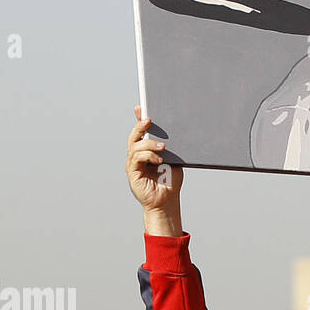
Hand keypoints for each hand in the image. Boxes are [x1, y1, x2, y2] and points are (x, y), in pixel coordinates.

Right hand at [127, 108, 182, 222]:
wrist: (166, 202)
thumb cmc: (170, 181)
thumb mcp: (173, 160)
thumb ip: (171, 148)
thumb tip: (177, 132)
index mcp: (146, 150)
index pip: (141, 132)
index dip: (139, 120)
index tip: (140, 108)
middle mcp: (137, 155)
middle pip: (134, 136)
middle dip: (140, 125)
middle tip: (149, 120)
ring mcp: (133, 164)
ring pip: (135, 146)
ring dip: (149, 143)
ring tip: (163, 147)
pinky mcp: (132, 172)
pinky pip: (136, 158)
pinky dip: (147, 156)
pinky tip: (158, 159)